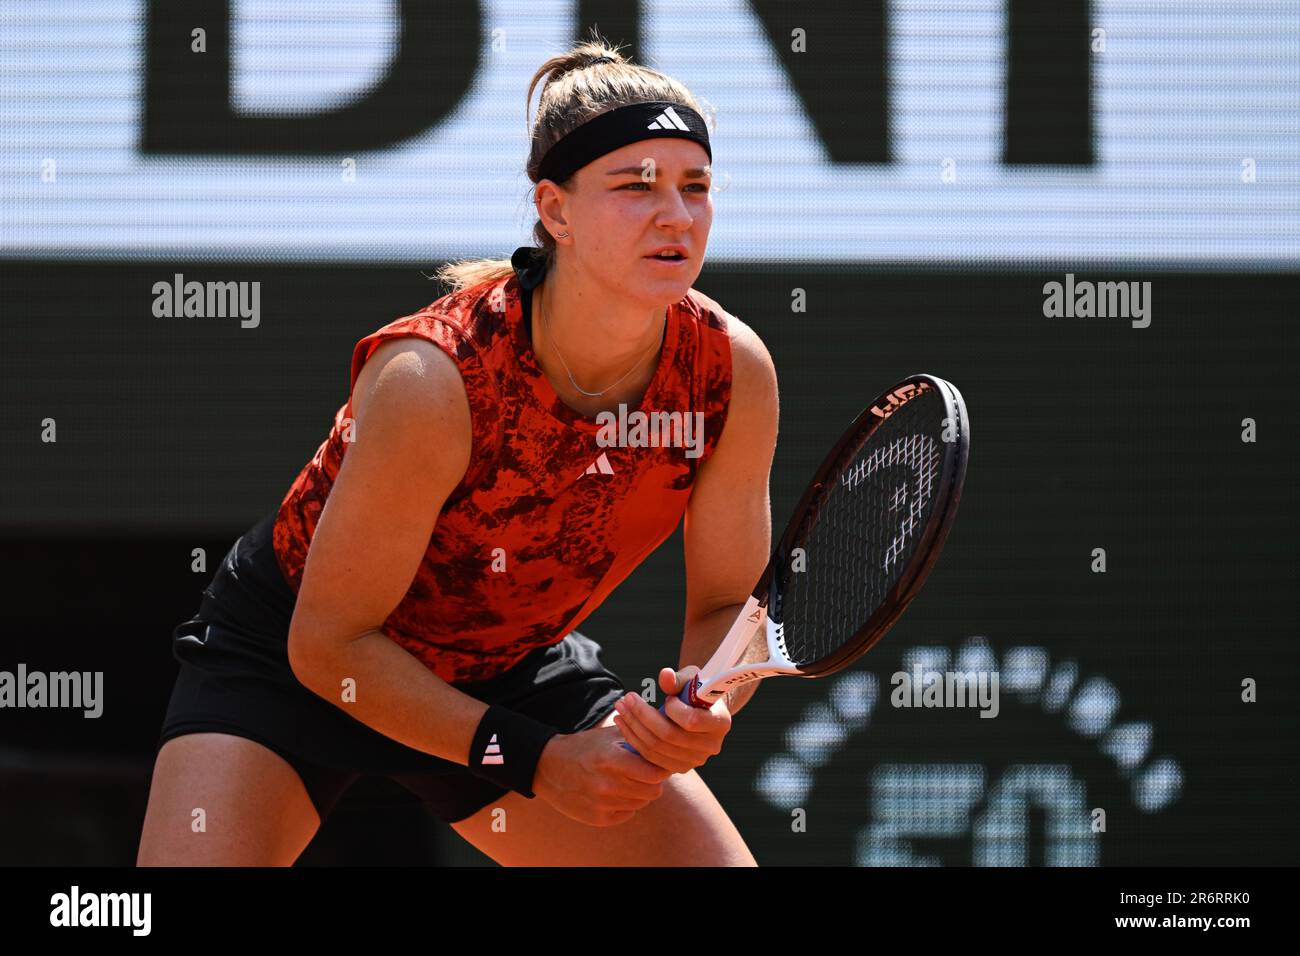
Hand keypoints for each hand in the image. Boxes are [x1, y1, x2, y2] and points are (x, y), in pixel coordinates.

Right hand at [533, 724, 671, 826]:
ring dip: (639, 793)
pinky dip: (626, 805)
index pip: (654, 774)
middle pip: (652, 792)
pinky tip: (615, 793)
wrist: (547, 768)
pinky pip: (627, 814)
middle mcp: (607, 784)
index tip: (657, 765)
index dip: (660, 769)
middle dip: (652, 782)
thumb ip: (636, 737)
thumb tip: (664, 738)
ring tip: (627, 782)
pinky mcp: (597, 818)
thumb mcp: (607, 736)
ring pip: (641, 803)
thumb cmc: (583, 748)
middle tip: (645, 774)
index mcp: (611, 760)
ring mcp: (601, 804)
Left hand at [611, 665, 732, 773]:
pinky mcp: (679, 767)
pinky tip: (623, 723)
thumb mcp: (692, 678)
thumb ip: (678, 678)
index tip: (666, 697)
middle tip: (626, 699)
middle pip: (669, 736)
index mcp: (720, 722)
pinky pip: (651, 758)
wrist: (702, 710)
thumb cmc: (697, 690)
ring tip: (620, 709)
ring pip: (656, 748)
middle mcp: (711, 746)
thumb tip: (664, 676)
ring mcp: (695, 760)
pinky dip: (634, 740)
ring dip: (633, 728)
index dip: (673, 709)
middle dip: (642, 716)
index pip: (692, 721)